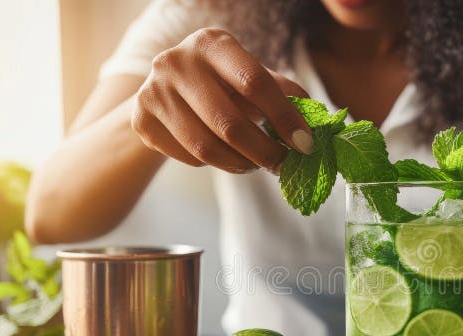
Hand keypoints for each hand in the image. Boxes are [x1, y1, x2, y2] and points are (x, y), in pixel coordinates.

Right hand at [132, 28, 313, 173]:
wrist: (166, 92)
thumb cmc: (221, 85)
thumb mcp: (251, 78)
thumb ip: (284, 95)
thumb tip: (320, 122)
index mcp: (212, 43)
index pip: (255, 82)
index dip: (284, 118)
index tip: (305, 144)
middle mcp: (176, 61)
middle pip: (229, 123)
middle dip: (264, 152)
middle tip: (284, 166)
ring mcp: (153, 90)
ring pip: (206, 148)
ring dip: (240, 164)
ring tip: (255, 164)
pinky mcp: (142, 119)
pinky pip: (188, 157)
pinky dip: (213, 164)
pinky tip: (222, 154)